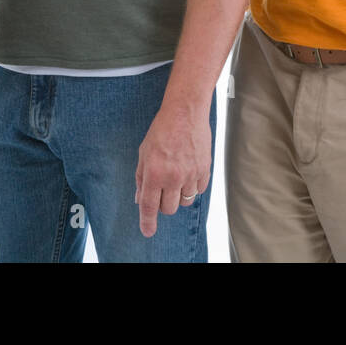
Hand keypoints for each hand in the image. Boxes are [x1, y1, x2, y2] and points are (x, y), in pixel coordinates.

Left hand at [134, 101, 210, 237]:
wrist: (185, 113)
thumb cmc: (162, 130)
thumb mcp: (144, 153)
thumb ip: (141, 178)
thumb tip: (140, 199)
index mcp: (154, 173)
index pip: (149, 207)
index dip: (148, 222)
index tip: (148, 232)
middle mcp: (173, 177)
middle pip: (169, 209)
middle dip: (164, 203)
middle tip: (163, 188)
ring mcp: (190, 175)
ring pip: (185, 202)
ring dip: (179, 195)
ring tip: (177, 176)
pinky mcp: (204, 170)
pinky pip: (199, 190)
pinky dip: (193, 186)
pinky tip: (188, 172)